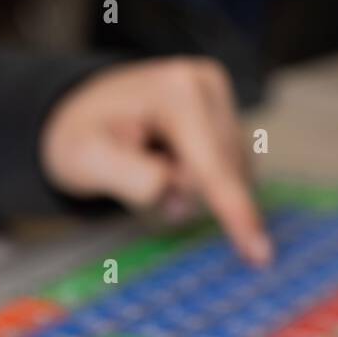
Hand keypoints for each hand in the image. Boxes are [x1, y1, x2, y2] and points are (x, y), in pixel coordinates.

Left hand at [40, 57, 271, 265]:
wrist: (77, 113)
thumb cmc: (78, 137)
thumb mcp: (85, 160)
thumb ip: (128, 178)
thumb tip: (170, 188)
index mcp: (175, 92)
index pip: (213, 166)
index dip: (235, 212)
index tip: (260, 254)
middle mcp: (204, 83)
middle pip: (223, 170)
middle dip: (186, 192)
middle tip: (138, 174)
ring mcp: (217, 93)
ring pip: (229, 170)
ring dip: (192, 186)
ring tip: (149, 162)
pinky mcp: (222, 108)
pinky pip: (225, 164)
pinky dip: (199, 177)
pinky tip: (167, 161)